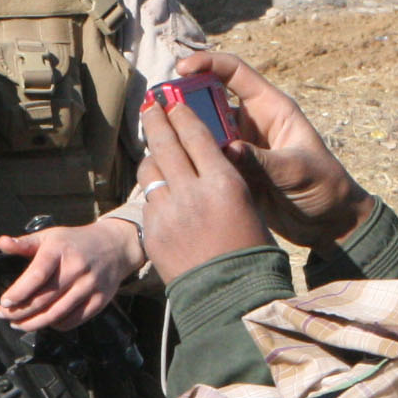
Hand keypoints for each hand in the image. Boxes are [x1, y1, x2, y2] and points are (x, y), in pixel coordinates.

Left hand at [0, 220, 142, 332]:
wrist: (115, 246)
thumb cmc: (74, 242)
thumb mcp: (50, 236)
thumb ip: (24, 243)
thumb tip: (1, 243)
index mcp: (59, 250)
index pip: (36, 275)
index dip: (18, 292)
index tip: (4, 302)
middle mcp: (76, 268)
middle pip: (44, 299)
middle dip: (20, 312)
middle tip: (4, 315)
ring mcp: (90, 286)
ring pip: (56, 313)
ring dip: (34, 323)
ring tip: (18, 324)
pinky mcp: (100, 300)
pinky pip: (74, 320)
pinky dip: (56, 325)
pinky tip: (44, 323)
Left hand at [137, 85, 273, 283]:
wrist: (230, 296)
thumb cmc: (250, 250)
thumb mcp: (246, 204)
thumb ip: (221, 178)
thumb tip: (204, 158)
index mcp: (223, 182)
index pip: (195, 135)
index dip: (181, 115)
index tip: (173, 102)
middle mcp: (192, 192)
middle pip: (165, 144)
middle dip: (155, 120)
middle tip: (150, 106)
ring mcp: (167, 213)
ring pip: (149, 171)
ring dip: (152, 157)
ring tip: (154, 149)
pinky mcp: (152, 232)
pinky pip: (147, 202)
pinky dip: (153, 193)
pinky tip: (158, 192)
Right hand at [173, 51, 371, 246]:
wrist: (328, 223)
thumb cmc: (325, 188)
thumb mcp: (298, 171)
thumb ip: (264, 161)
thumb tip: (228, 150)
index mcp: (271, 109)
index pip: (234, 74)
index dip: (208, 65)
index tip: (182, 69)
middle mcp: (251, 124)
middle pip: (209, 100)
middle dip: (182, 99)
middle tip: (157, 108)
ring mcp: (239, 148)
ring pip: (202, 131)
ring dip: (181, 132)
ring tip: (156, 137)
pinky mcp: (231, 172)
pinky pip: (204, 160)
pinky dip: (187, 160)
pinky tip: (168, 165)